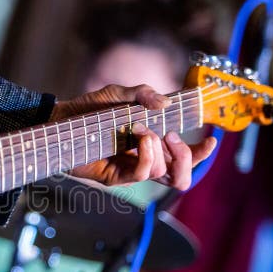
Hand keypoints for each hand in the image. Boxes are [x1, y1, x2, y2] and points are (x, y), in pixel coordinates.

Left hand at [49, 84, 216, 189]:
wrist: (61, 120)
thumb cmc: (89, 109)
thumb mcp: (119, 94)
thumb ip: (143, 94)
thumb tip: (166, 103)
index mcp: (151, 143)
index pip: (182, 156)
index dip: (200, 153)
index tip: (211, 141)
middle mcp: (144, 159)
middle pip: (180, 175)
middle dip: (187, 157)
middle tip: (173, 137)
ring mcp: (131, 170)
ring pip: (164, 175)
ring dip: (160, 150)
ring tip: (143, 132)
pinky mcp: (116, 177)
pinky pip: (143, 174)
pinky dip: (147, 155)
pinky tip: (137, 138)